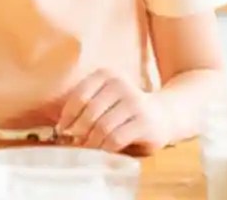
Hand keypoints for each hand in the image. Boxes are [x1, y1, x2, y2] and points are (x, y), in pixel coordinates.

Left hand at [55, 69, 169, 154]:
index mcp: (106, 74)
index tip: (62, 129)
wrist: (164, 114)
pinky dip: (105, 148)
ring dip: (91, 141)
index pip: (80, 95)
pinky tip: (103, 151)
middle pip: (90, 112)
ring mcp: (135, 102)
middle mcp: (121, 84)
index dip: (68, 115)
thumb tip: (62, 128)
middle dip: (78, 130)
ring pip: (102, 126)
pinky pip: (116, 138)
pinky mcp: (144, 123)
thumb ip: (86, 106)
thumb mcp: (106, 99)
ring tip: (87, 148)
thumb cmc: (125, 109)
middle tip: (75, 142)